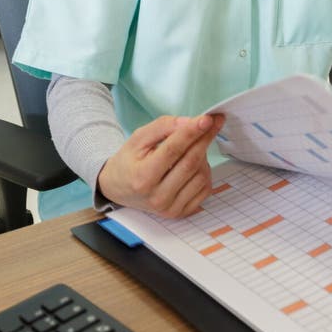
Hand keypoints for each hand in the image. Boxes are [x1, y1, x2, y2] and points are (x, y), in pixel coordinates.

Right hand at [97, 112, 224, 217]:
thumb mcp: (138, 138)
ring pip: (200, 175)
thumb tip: (189, 123)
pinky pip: (204, 188)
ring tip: (191, 147)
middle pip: (189, 163)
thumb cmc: (129, 161)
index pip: (173, 150)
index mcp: (142, 177)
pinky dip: (204, 172)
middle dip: (204, 139)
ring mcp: (170, 208)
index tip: (207, 119)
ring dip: (203, 155)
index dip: (191, 132)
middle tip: (212, 122)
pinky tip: (194, 164)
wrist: (119, 188)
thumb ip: (163, 126)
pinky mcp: (180, 213)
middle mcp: (157, 197)